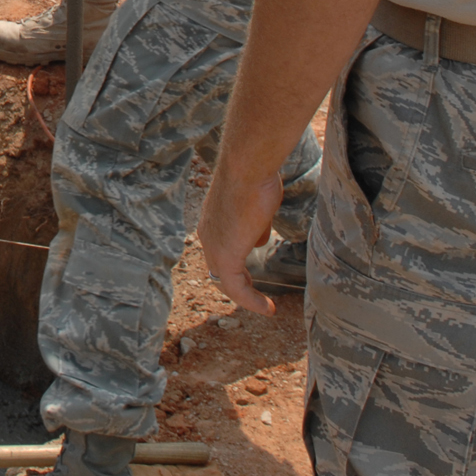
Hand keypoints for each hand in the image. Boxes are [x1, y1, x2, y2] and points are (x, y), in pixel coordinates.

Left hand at [198, 155, 284, 315]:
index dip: (235, 263)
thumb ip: (255, 225)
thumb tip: (258, 242)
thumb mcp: (256, 205)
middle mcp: (207, 235)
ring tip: (265, 307)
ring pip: (226, 281)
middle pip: (219, 269)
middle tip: (255, 297)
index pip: (220, 248)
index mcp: (211, 220)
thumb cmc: (254, 177)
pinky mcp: (226, 256)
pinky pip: (237, 288)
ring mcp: (214, 246)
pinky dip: (252, 301)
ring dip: (246, 295)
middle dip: (238, 283)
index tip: (251, 274)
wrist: (247, 166)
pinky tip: (268, 309)